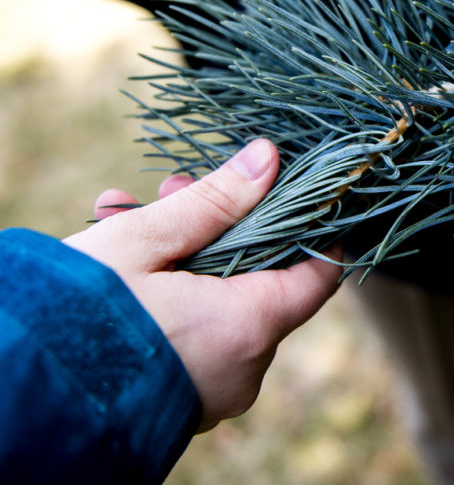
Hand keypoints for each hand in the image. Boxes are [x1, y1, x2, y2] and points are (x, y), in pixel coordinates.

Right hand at [64, 139, 341, 431]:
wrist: (15, 401)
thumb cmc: (76, 317)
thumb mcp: (144, 243)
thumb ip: (214, 201)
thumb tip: (268, 157)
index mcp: (248, 329)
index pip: (317, 276)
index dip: (309, 230)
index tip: (286, 194)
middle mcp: (243, 369)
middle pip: (260, 283)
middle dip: (221, 230)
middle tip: (171, 192)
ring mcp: (213, 392)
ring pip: (221, 307)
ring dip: (186, 259)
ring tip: (125, 213)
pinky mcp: (183, 402)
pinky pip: (194, 340)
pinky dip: (172, 300)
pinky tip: (121, 259)